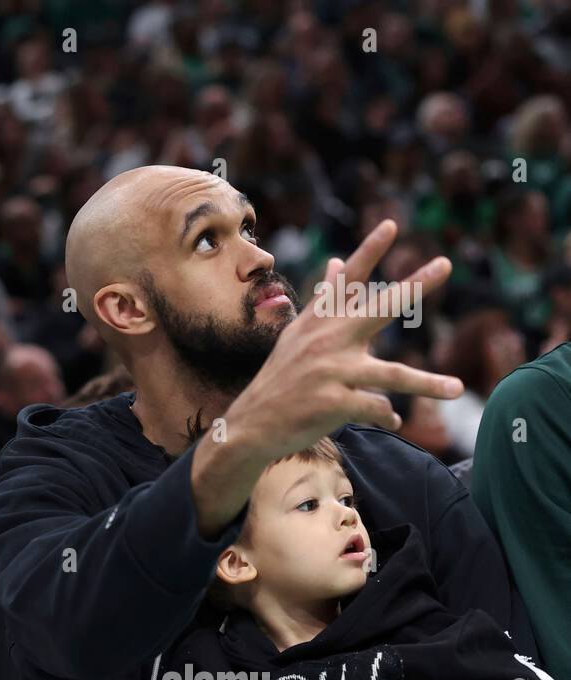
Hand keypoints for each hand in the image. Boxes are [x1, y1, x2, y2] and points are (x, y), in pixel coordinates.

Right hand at [193, 220, 462, 536]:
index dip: (369, 251)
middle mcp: (327, 341)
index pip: (349, 281)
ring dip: (427, 383)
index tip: (391, 224)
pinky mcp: (333, 404)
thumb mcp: (299, 334)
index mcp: (320, 323)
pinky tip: (393, 422)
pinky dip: (387, 416)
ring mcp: (330, 372)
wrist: (251, 424)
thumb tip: (339, 259)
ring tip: (457, 388)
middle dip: (414, 288)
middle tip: (445, 264)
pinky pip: (376, 408)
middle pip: (379, 310)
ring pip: (391, 374)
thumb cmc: (281, 378)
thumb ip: (325, 299)